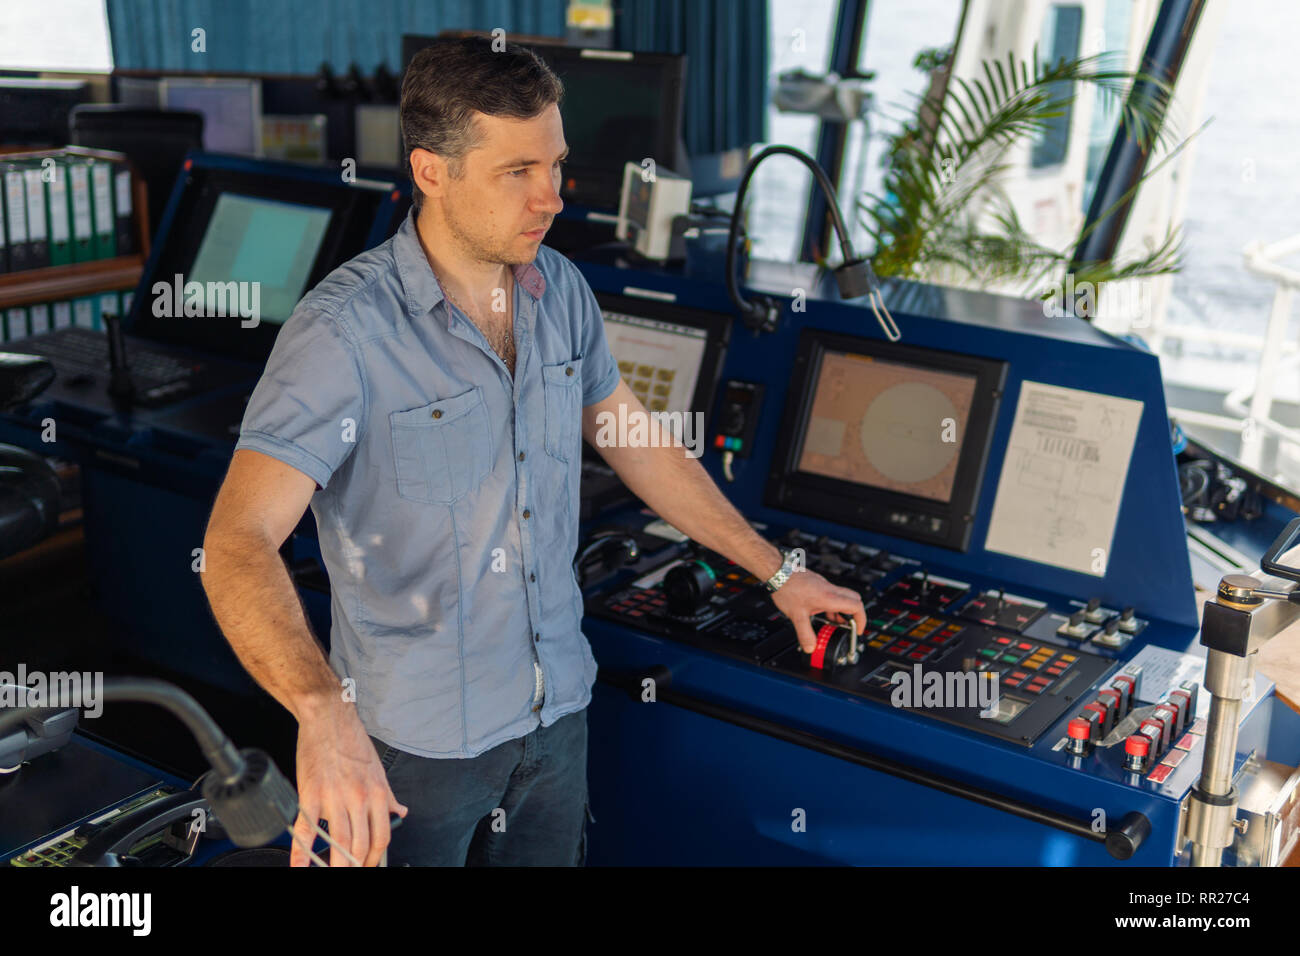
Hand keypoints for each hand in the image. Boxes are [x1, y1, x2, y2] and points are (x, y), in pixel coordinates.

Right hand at [291, 698, 407, 866]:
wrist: (328, 718)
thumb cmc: (352, 742)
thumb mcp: (378, 769)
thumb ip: (389, 795)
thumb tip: (401, 811)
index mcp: (377, 793)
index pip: (381, 837)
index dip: (375, 859)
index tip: (368, 866)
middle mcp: (359, 797)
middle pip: (361, 845)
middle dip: (356, 866)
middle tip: (349, 873)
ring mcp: (334, 797)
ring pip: (339, 842)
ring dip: (336, 865)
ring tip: (331, 873)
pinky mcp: (310, 793)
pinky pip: (307, 829)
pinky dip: (302, 853)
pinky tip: (300, 867)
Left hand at [769, 568, 866, 652]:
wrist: (778, 571)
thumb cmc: (786, 587)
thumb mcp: (796, 616)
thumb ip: (805, 634)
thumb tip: (811, 647)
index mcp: (829, 597)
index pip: (857, 606)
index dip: (861, 620)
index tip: (858, 630)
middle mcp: (830, 589)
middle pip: (855, 600)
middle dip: (855, 615)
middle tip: (849, 626)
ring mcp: (825, 586)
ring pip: (843, 598)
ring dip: (842, 611)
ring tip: (833, 624)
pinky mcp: (818, 585)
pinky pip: (832, 595)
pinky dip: (832, 606)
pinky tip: (821, 613)